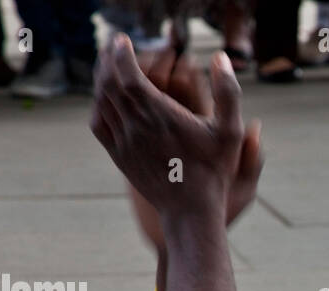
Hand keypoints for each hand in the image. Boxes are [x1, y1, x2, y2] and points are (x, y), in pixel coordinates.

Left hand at [91, 35, 261, 223]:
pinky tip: (104, 98)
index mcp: (160, 115)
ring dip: (101, 79)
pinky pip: (99, 124)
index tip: (123, 40)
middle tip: (113, 46)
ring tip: (108, 65)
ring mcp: (124, 142)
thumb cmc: (214, 171)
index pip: (127, 73)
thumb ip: (227, 92)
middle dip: (108, 59)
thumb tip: (220, 58)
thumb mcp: (230, 131)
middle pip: (109, 82)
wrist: (191, 211)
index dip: (121, 52)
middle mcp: (136, 126)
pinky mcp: (119, 156)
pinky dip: (97, 105)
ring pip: (101, 101)